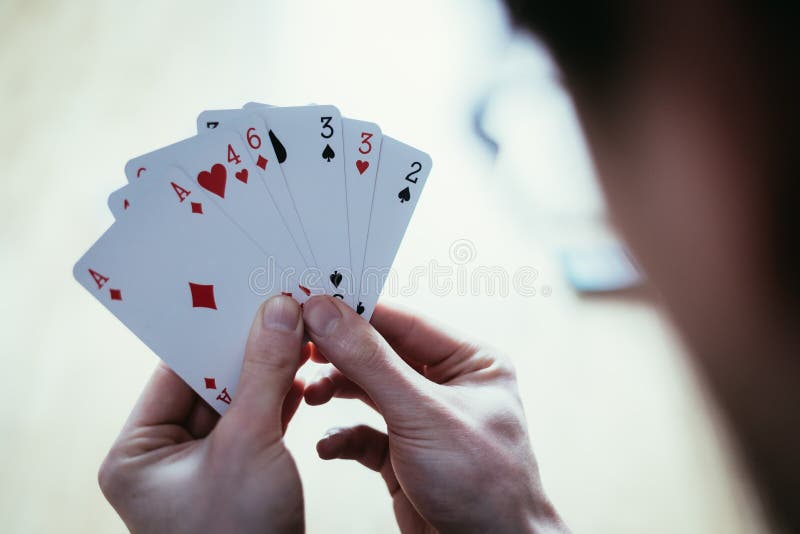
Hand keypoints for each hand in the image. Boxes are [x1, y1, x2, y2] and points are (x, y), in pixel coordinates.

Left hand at [98, 296, 306, 533]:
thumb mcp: (248, 448)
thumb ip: (264, 375)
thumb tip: (280, 312)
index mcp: (138, 452)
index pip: (176, 369)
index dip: (214, 329)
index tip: (249, 293)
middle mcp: (163, 456)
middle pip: (208, 380)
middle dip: (248, 347)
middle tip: (282, 305)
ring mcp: (202, 465)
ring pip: (237, 399)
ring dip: (269, 369)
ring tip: (301, 330)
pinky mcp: (236, 472)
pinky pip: (255, 421)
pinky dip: (280, 397)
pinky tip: (304, 370)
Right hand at [302, 296, 566, 533]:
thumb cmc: (485, 486)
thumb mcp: (422, 414)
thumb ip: (371, 362)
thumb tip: (328, 314)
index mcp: (470, 362)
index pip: (405, 322)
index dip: (357, 312)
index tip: (312, 302)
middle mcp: (448, 386)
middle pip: (381, 354)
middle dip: (340, 354)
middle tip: (300, 346)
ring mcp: (424, 421)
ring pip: (368, 390)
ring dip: (336, 391)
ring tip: (309, 393)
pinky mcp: (404, 455)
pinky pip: (364, 433)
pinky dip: (343, 436)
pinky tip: (329, 446)